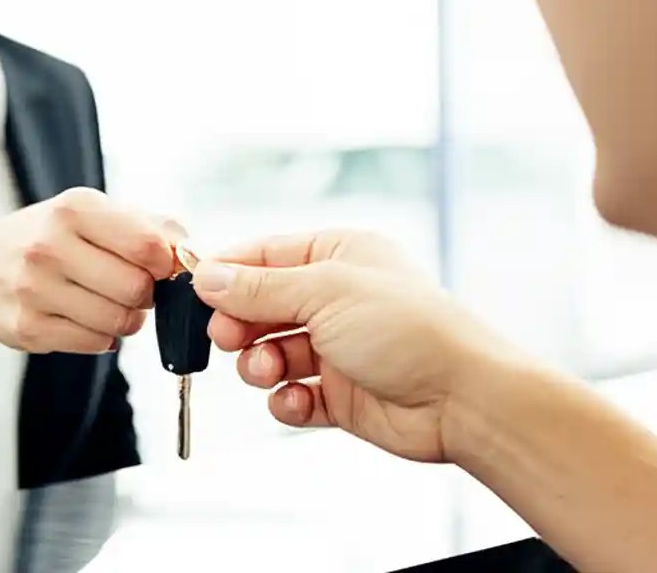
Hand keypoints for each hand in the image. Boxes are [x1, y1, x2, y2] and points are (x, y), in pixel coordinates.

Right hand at [0, 187, 179, 354]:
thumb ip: (150, 225)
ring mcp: (34, 288)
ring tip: (108, 304)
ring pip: (118, 323)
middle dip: (145, 296)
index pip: (147, 246)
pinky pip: (94, 344)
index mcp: (74, 209)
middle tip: (133, 290)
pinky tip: (84, 319)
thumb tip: (193, 253)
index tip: (159, 269)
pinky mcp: (27, 327)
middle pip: (136, 289)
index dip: (166, 265)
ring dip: (126, 320)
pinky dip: (100, 337)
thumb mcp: (93, 213)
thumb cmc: (51, 237)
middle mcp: (49, 245)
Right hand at [192, 230, 512, 462]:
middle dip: (240, 325)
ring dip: (260, 365)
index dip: (227, 273)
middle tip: (226, 339)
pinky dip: (287, 401)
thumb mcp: (325, 292)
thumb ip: (259, 288)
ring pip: (270, 353)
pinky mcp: (341, 393)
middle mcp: (337, 297)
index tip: (193, 290)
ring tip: (268, 373)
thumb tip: (207, 277)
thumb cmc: (409, 330)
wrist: (463, 399)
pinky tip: (297, 401)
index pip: (265, 255)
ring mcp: (338, 347)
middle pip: (261, 307)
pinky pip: (292, 394)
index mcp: (339, 255)